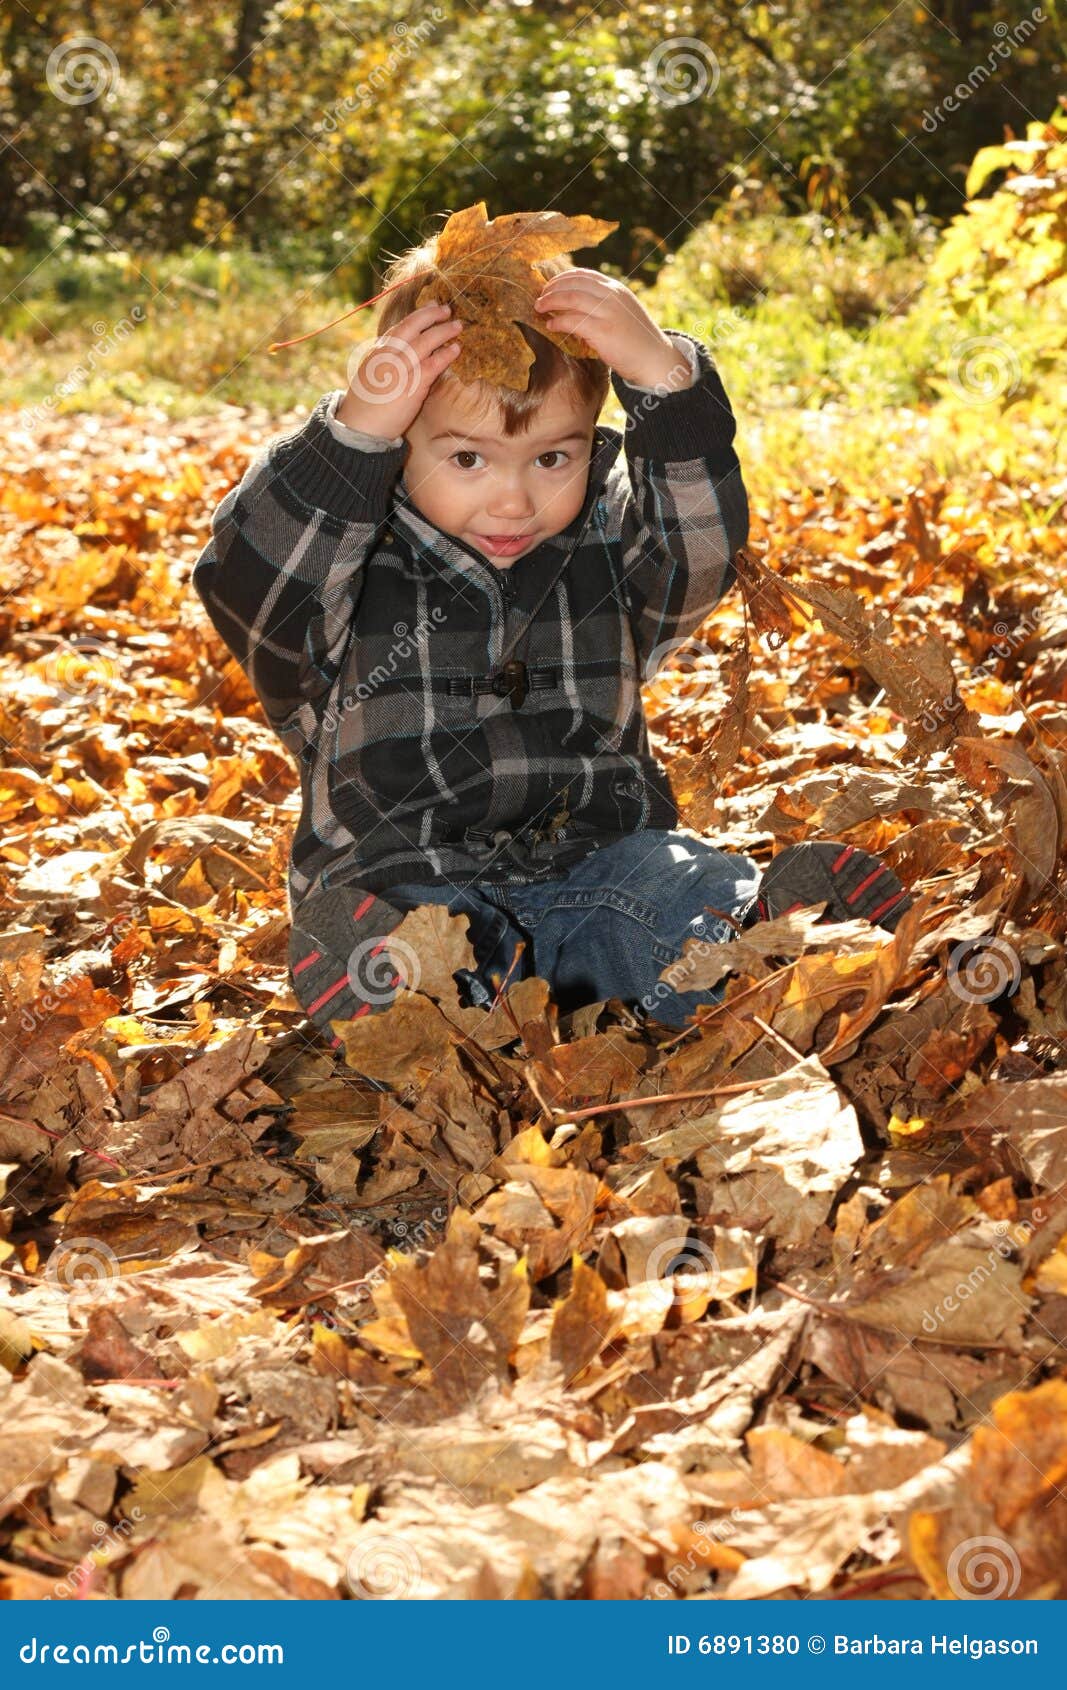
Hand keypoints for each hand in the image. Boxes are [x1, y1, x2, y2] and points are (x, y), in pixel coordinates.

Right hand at [337, 302, 463, 436]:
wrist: (359, 428)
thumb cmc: (364, 408)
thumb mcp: (368, 378)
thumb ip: (383, 363)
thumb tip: (399, 356)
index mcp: (376, 353)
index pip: (397, 328)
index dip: (416, 317)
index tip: (429, 308)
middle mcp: (386, 357)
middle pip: (410, 327)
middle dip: (429, 315)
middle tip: (445, 309)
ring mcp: (398, 370)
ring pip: (424, 343)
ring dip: (443, 332)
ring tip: (457, 325)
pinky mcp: (411, 387)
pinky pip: (432, 366)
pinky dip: (445, 355)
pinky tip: (455, 349)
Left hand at [533, 268, 691, 389]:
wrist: (654, 360)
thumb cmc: (636, 340)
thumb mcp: (622, 312)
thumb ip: (603, 304)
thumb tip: (575, 303)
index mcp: (616, 289)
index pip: (583, 275)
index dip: (562, 278)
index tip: (549, 286)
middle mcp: (612, 296)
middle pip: (573, 284)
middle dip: (552, 289)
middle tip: (539, 299)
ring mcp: (608, 312)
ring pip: (570, 299)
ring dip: (550, 302)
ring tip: (539, 309)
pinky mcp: (603, 331)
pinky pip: (572, 321)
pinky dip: (558, 322)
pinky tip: (550, 326)